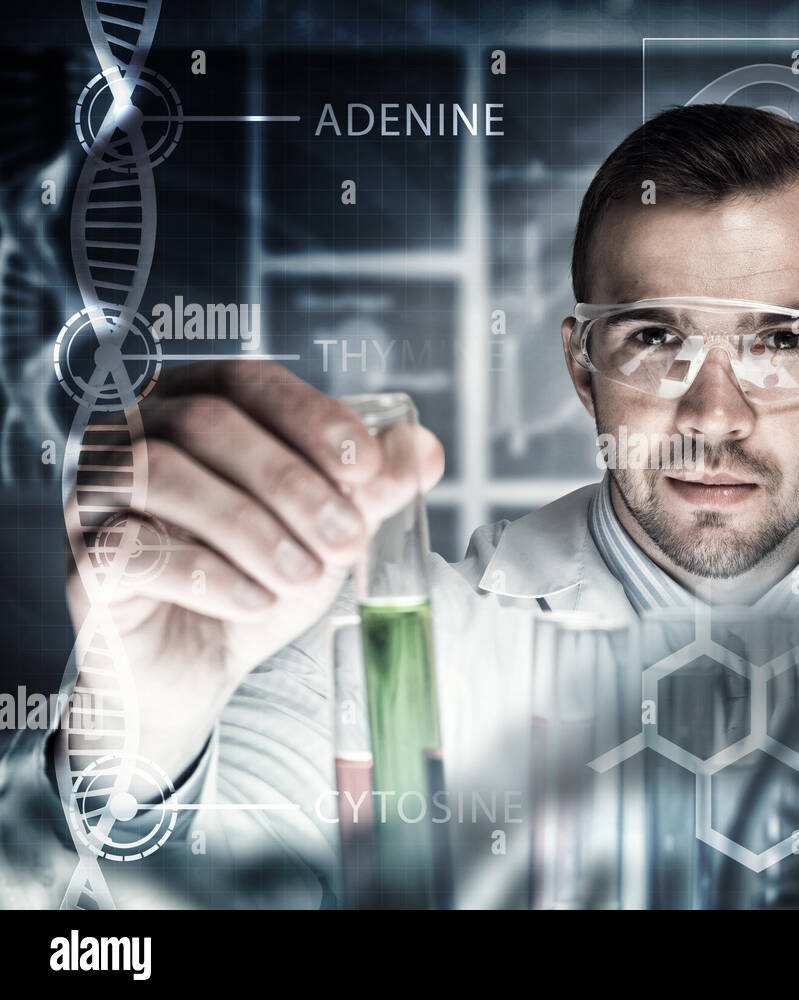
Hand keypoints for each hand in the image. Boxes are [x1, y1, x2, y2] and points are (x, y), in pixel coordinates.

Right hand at [64, 360, 444, 782]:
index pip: (250, 379)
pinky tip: (254, 602)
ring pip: (165, 475)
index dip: (312, 417)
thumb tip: (425, 448)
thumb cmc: (258, 576)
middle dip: (292, 483)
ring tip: (304, 576)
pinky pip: (131, 548)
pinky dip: (206, 575)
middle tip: (347, 541)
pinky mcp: (83, 559)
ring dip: (251, 528)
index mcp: (195, 403)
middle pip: (208, 423)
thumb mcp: (326, 529)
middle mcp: (134, 433)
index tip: (367, 469)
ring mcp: (97, 493)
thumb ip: (370, 488)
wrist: (201, 667)